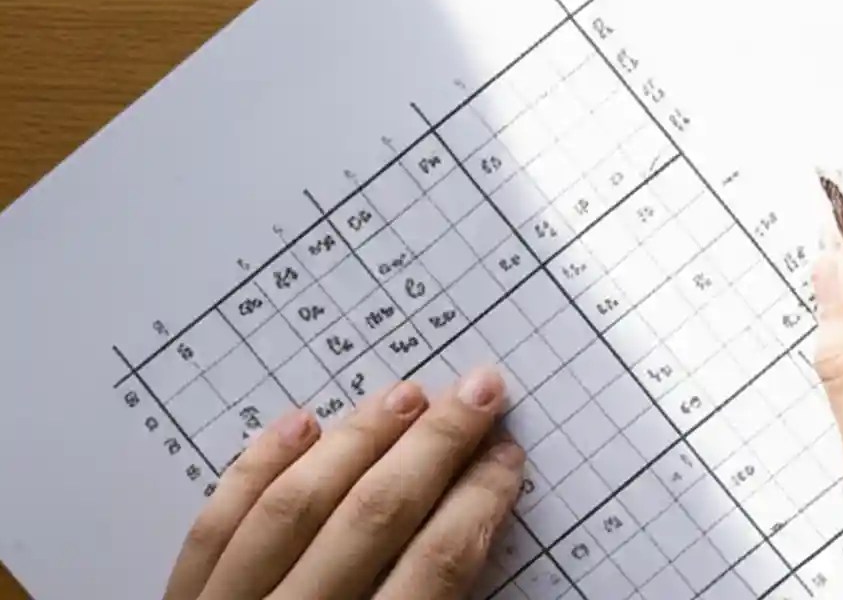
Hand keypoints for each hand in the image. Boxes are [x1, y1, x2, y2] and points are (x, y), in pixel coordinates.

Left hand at [163, 367, 521, 599]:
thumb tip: (475, 542)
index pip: (435, 570)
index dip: (479, 505)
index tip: (508, 459)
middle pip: (373, 519)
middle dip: (436, 447)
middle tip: (481, 392)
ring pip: (294, 507)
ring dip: (357, 441)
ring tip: (406, 395)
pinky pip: (214, 526)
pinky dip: (256, 467)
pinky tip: (299, 423)